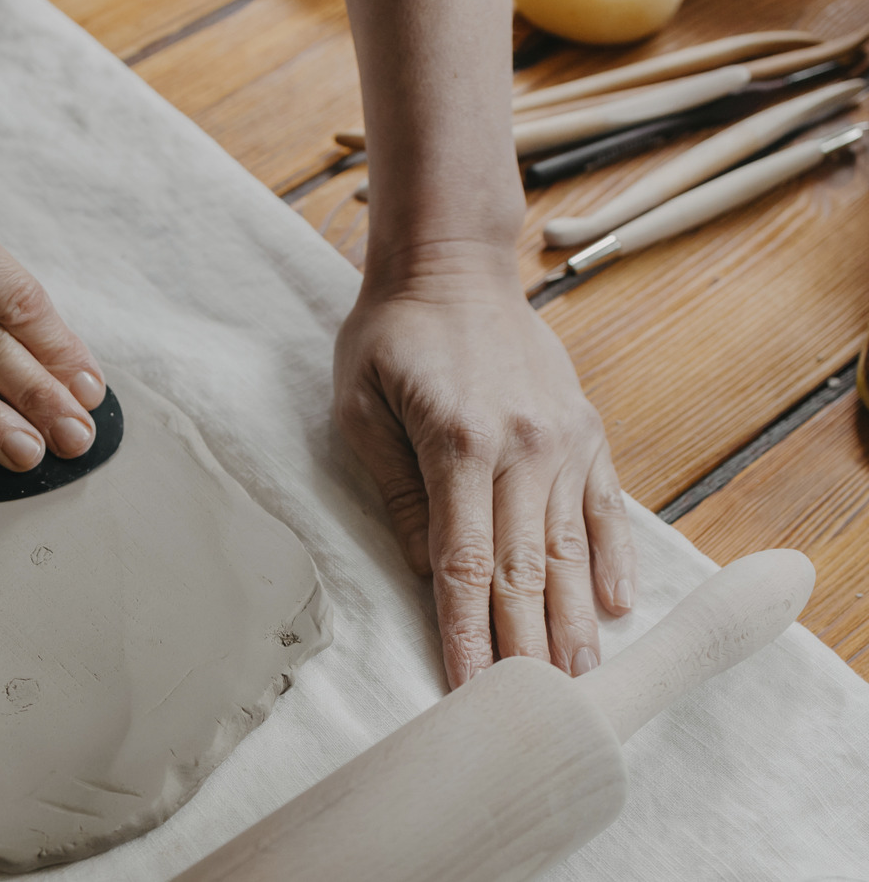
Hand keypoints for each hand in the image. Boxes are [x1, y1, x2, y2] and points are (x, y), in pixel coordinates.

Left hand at [333, 246, 636, 688]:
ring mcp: (563, 438)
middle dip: (525, 647)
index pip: (463, 565)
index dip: (466, 634)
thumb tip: (421, 574)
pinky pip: (603, 505)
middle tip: (534, 712)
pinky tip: (617, 606)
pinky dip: (611, 558)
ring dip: (573, 618)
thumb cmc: (390, 337)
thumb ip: (396, 494)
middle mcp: (522, 447)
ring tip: (580, 680)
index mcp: (459, 444)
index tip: (466, 691)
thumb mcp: (362, 411)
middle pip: (524, 569)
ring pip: (568, 547)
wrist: (451, 265)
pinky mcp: (585, 428)